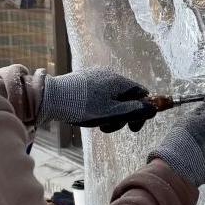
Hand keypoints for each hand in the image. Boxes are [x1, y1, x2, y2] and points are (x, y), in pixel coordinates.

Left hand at [41, 68, 156, 132]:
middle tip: (110, 128)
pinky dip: (100, 107)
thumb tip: (153, 108)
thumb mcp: (112, 112)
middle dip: (123, 115)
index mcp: (119, 80)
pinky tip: (88, 115)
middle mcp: (109, 75)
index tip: (133, 127)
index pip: (141, 93)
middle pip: (126, 97)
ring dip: (110, 114)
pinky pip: (100, 95)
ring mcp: (96, 77)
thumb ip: (134, 111)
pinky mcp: (84, 81)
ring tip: (98, 125)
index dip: (142, 111)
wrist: (51, 98)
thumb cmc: (83, 106)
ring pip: (112, 97)